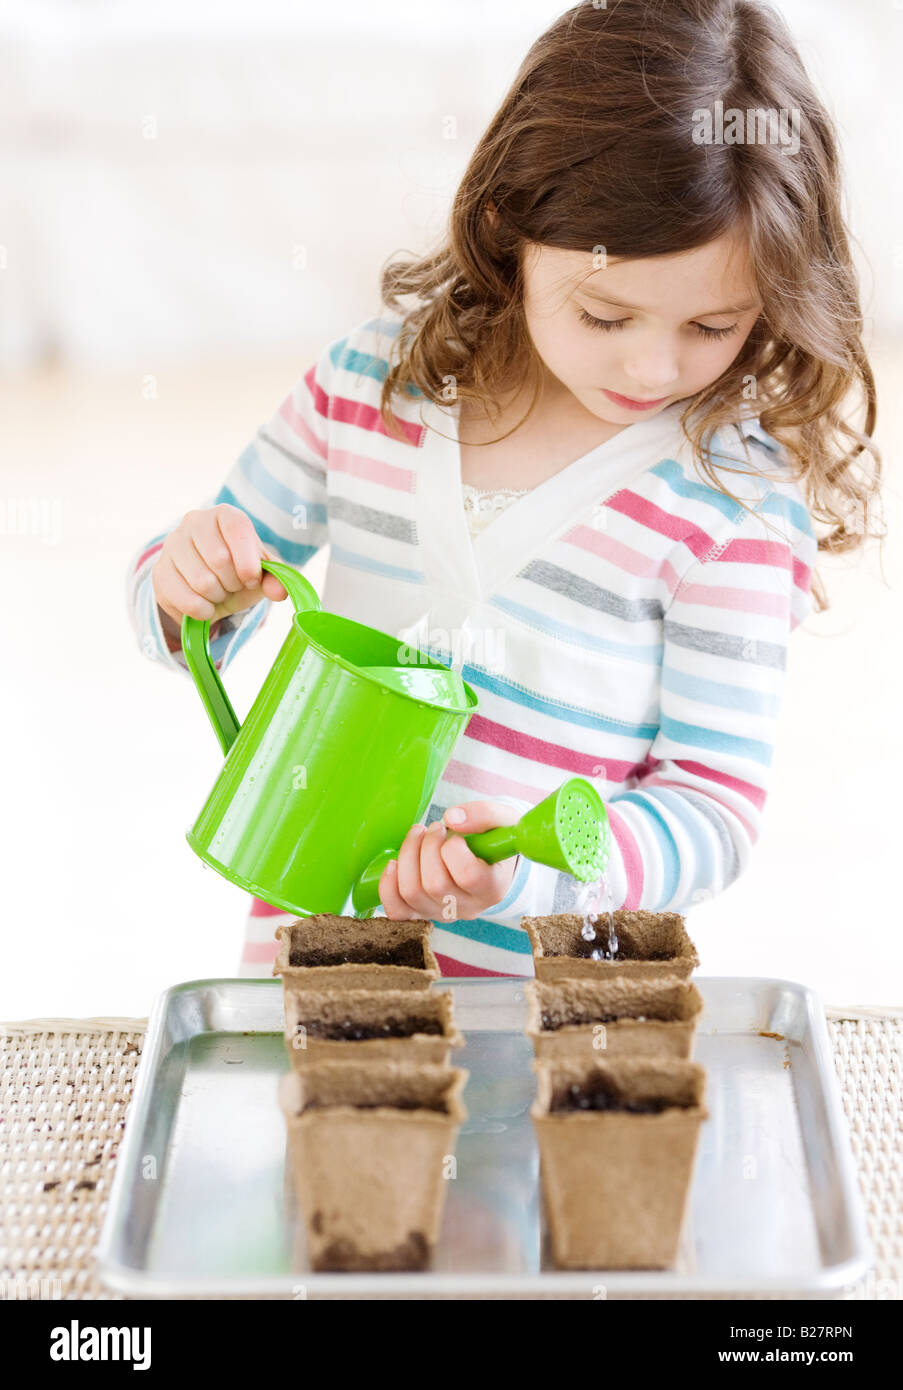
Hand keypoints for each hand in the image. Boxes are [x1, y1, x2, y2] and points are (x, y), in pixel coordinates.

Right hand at [152, 503, 287, 628]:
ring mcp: (172, 545)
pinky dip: (202, 610)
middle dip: (233, 582)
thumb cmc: (238, 574)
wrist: (208, 591)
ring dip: (218, 597)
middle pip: (219, 558)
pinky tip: (205, 605)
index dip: (248, 561)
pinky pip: (185, 599)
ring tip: (218, 592)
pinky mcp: (160, 571)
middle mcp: (195, 521)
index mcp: (224, 514)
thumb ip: (275, 579)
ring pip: (201, 581)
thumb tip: (280, 591)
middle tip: (233, 585)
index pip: (237, 529)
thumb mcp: (261, 574)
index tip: (251, 580)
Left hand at [378, 800, 520, 921]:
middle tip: (435, 828)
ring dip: (407, 856)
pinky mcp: (421, 913)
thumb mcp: (503, 820)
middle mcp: (468, 908)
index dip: (453, 848)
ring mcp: (442, 913)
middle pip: (435, 884)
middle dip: (427, 846)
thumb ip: (484, 814)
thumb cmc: (495, 839)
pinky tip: (395, 862)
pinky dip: (388, 885)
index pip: (468, 876)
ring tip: (418, 835)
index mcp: (492, 888)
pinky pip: (396, 911)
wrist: (487, 860)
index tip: (455, 833)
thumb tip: (451, 818)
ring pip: (412, 893)